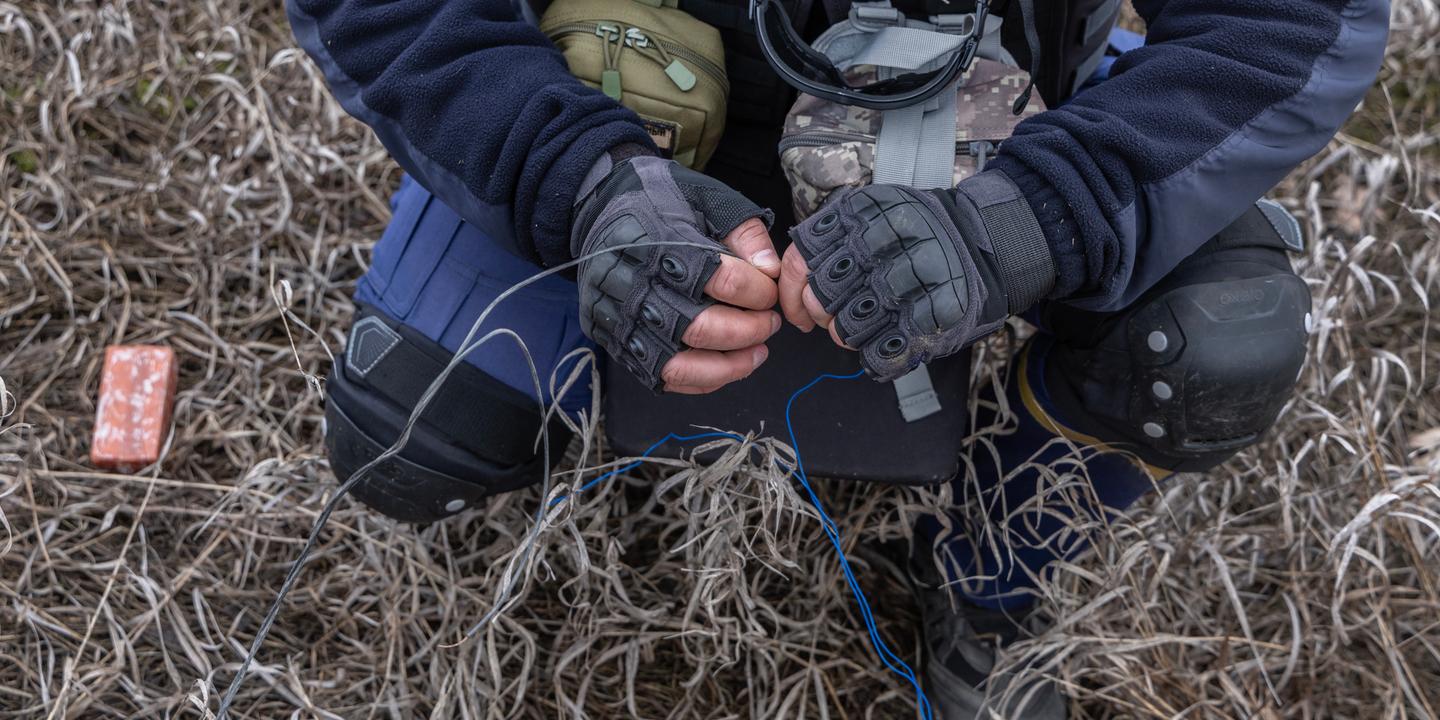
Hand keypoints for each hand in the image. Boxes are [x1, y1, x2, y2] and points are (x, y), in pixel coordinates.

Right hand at [573, 154, 781, 393]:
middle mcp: (639, 288)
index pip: (725, 281)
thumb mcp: (706, 197)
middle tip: (770, 323)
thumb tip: (771, 269)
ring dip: (728, 366)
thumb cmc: (658, 200)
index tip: (770, 290)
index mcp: (664, 246)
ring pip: (680, 365)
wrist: (597, 207)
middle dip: (750, 330)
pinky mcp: (617, 341)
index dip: (760, 291)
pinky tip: (726, 366)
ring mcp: (624, 321)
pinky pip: (661, 377)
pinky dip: (700, 380)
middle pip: (704, 328)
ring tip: (757, 353)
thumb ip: (743, 230)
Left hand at [780, 176, 1055, 380]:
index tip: (796, 311)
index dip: (791, 294)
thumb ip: (832, 240)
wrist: (988, 243)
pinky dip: (878, 355)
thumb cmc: (922, 235)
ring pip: (845, 330)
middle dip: (819, 315)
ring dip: (849, 336)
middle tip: (835, 315)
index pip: (801, 262)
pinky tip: (890, 339)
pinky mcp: (930, 317)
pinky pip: (880, 353)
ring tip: (870, 324)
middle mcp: (880, 246)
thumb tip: (790, 281)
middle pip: (820, 298)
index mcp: (859, 215)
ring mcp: (906, 283)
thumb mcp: (874, 215)